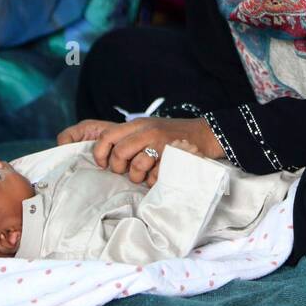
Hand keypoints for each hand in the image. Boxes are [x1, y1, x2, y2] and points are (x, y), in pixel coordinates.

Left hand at [57, 116, 218, 184]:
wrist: (205, 133)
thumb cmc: (172, 135)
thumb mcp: (149, 128)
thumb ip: (130, 137)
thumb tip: (106, 152)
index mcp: (138, 124)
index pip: (108, 135)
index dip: (100, 152)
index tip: (103, 164)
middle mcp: (148, 130)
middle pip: (120, 152)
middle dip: (119, 167)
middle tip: (126, 172)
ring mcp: (161, 143)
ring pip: (136, 165)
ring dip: (137, 177)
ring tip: (143, 176)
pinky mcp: (173, 157)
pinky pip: (155, 176)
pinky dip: (154, 181)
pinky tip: (159, 176)